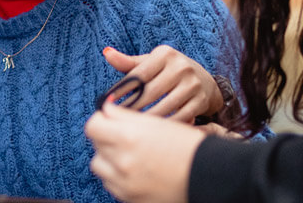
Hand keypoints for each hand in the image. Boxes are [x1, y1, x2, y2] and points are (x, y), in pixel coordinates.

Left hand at [86, 103, 203, 202]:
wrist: (209, 177)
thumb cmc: (188, 147)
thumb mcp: (157, 123)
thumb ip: (126, 115)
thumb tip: (106, 108)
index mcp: (129, 137)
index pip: (93, 125)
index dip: (100, 120)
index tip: (108, 120)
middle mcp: (123, 161)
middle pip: (96, 144)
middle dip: (106, 137)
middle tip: (122, 136)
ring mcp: (124, 183)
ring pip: (99, 165)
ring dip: (108, 158)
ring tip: (129, 154)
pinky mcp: (128, 198)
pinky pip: (110, 183)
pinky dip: (117, 176)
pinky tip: (135, 170)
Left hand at [102, 45, 222, 122]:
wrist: (204, 81)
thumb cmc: (167, 72)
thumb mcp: (150, 63)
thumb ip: (128, 62)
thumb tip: (106, 52)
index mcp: (166, 54)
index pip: (139, 74)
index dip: (122, 90)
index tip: (107, 103)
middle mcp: (182, 67)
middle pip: (150, 92)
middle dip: (131, 108)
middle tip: (115, 120)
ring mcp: (193, 85)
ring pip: (163, 107)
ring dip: (145, 120)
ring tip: (128, 129)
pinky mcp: (201, 101)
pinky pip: (178, 117)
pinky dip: (163, 126)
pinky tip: (150, 134)